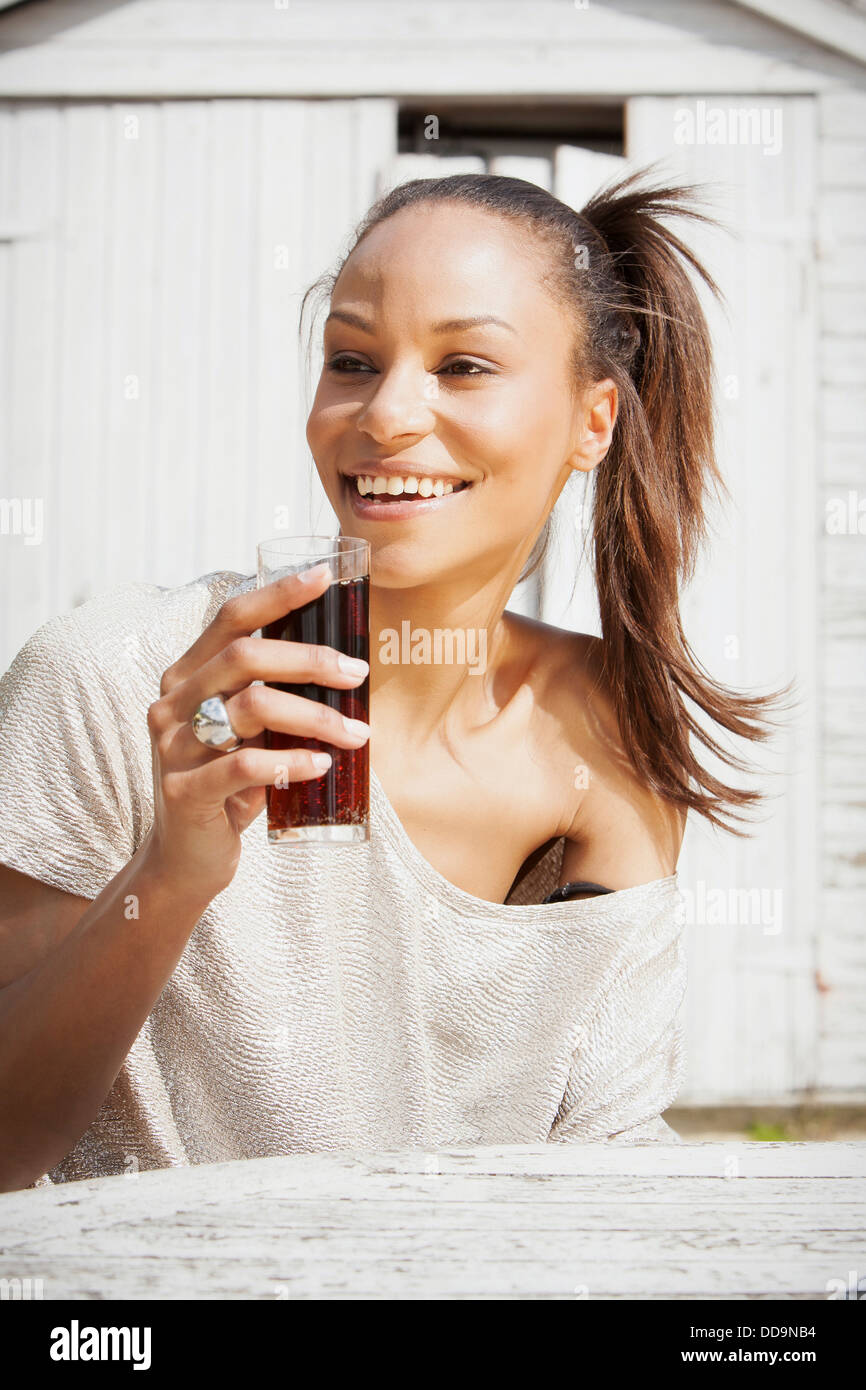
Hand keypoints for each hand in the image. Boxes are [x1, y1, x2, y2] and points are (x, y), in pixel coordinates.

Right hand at [142, 564, 369, 900]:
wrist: (188, 857)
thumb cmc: (231, 783)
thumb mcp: (248, 731)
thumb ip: (272, 694)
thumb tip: (346, 664)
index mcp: (187, 675)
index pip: (230, 617)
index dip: (276, 594)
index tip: (324, 578)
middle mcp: (172, 702)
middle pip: (244, 656)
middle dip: (309, 659)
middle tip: (358, 673)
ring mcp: (173, 746)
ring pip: (249, 709)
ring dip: (314, 716)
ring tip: (357, 733)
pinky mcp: (184, 791)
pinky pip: (244, 766)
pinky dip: (291, 762)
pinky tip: (323, 765)